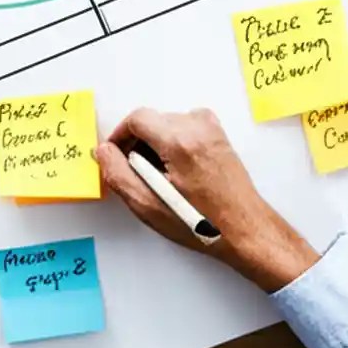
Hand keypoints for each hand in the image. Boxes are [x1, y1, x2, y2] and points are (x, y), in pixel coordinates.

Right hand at [95, 108, 318, 291]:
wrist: (243, 228)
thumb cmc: (201, 223)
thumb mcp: (148, 205)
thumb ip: (118, 174)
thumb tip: (104, 151)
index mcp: (179, 142)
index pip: (137, 118)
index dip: (119, 135)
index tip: (116, 154)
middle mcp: (197, 128)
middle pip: (152, 120)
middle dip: (137, 141)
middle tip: (136, 172)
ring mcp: (212, 130)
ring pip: (168, 123)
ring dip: (156, 143)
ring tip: (158, 176)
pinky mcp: (219, 137)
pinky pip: (186, 127)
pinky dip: (175, 142)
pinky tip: (177, 169)